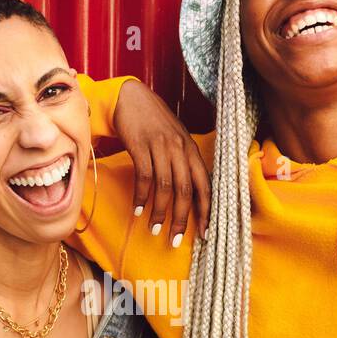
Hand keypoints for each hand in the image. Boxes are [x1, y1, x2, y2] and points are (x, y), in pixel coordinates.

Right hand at [110, 80, 211, 242]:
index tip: (204, 233)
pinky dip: (141, 196)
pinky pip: (144, 176)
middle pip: (186, 190)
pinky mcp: (141, 145)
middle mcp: (180, 148)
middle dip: (181, 218)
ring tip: (154, 228)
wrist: (130, 98)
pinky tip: (137, 209)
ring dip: (160, 211)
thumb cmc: (153, 122)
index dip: (206, 211)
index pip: (205, 185)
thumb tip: (188, 194)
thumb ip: (183, 162)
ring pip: (165, 186)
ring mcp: (161, 146)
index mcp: (191, 150)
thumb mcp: (175, 140)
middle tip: (174, 239)